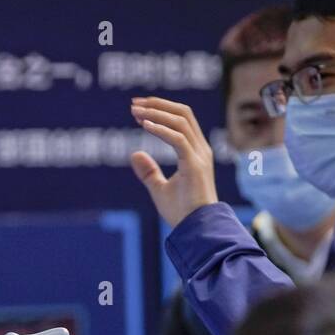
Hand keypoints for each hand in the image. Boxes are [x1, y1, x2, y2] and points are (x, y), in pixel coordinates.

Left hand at [129, 96, 217, 228]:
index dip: (161, 109)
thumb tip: (134, 153)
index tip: (138, 109)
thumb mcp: (160, 189)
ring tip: (135, 112)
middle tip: (134, 104)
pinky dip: (161, 130)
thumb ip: (149, 172)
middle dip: (158, 104)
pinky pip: (178, 139)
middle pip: (183, 113)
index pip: (181, 120)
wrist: (196, 230)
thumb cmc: (182, 213)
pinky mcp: (195, 165)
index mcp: (195, 152)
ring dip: (156, 113)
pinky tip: (145, 126)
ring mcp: (199, 156)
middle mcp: (200, 149)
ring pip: (180, 121)